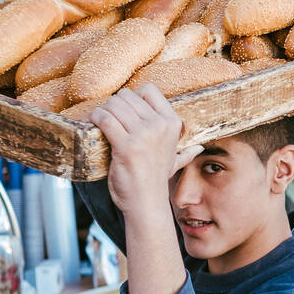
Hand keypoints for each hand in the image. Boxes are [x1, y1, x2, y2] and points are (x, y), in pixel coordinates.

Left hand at [90, 85, 202, 217]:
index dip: (133, 97)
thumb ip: (185, 153)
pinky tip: (94, 123)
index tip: (126, 112)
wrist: (146, 203)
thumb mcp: (174, 163)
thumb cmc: (155, 181)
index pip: (149, 89)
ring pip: (114, 104)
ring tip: (101, 122)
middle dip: (114, 105)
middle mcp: (159, 125)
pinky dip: (96, 117)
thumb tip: (199, 149)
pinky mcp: (126, 146)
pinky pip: (105, 118)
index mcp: (172, 123)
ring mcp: (144, 135)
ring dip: (103, 111)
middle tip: (110, 120)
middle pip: (127, 96)